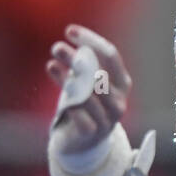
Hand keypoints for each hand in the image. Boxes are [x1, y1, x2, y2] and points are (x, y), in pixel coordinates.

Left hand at [45, 24, 131, 154]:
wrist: (82, 144)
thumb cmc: (86, 105)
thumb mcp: (88, 83)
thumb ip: (83, 65)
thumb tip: (68, 45)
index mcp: (123, 83)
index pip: (110, 55)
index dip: (90, 40)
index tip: (69, 31)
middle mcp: (119, 100)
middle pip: (98, 72)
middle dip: (76, 57)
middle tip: (57, 47)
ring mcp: (108, 119)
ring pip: (89, 93)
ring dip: (68, 77)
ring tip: (52, 64)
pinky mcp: (92, 133)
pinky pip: (81, 115)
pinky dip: (70, 102)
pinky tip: (58, 88)